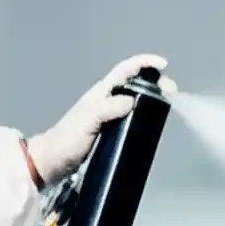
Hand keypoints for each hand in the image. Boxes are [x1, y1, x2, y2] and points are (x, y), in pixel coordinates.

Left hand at [26, 54, 177, 184]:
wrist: (52, 162)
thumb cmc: (68, 140)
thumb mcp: (88, 121)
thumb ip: (108, 109)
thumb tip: (133, 100)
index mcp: (100, 93)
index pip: (125, 70)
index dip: (144, 63)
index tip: (164, 65)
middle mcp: (106, 100)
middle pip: (134, 83)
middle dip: (154, 81)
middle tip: (172, 92)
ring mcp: (108, 116)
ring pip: (134, 99)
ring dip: (152, 98)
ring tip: (167, 105)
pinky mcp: (110, 131)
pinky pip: (131, 117)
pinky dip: (144, 114)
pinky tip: (153, 122)